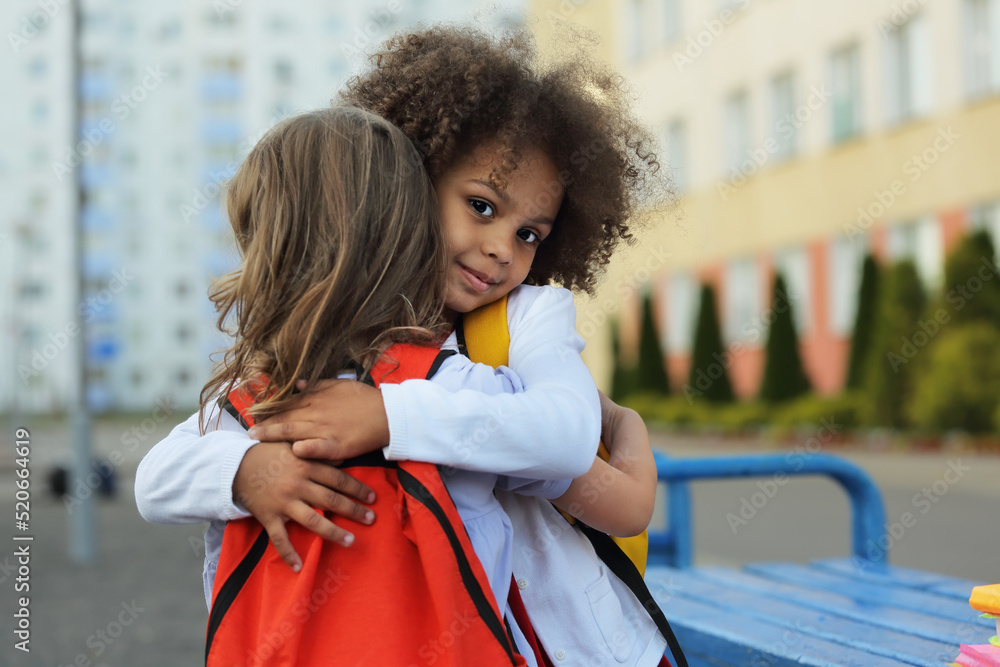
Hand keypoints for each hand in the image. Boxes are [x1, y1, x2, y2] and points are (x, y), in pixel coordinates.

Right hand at [232, 441, 375, 570]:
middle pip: (331, 500)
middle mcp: (297, 484)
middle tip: (371, 519)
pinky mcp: (268, 516)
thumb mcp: (294, 445)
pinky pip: (279, 539)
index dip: (357, 489)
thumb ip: (317, 452)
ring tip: (350, 540)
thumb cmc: (269, 453)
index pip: (338, 479)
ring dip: (333, 532)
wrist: (236, 465)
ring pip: (312, 520)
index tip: (373, 497)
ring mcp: (283, 502)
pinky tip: (299, 567)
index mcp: (306, 465)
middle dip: (353, 510)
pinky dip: (288, 554)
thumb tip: (344, 456)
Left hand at [247, 379, 389, 461]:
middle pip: (284, 419)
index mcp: (316, 399)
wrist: (387, 414)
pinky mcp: (336, 446)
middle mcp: (316, 413)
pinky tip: (290, 451)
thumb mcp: (338, 385)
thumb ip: (315, 385)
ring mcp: (325, 430)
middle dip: (264, 425)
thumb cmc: (363, 399)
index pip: (287, 404)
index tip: (253, 414)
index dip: (269, 410)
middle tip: (247, 432)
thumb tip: (295, 384)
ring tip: (256, 440)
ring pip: (293, 432)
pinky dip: (302, 449)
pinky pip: (315, 448)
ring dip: (273, 436)